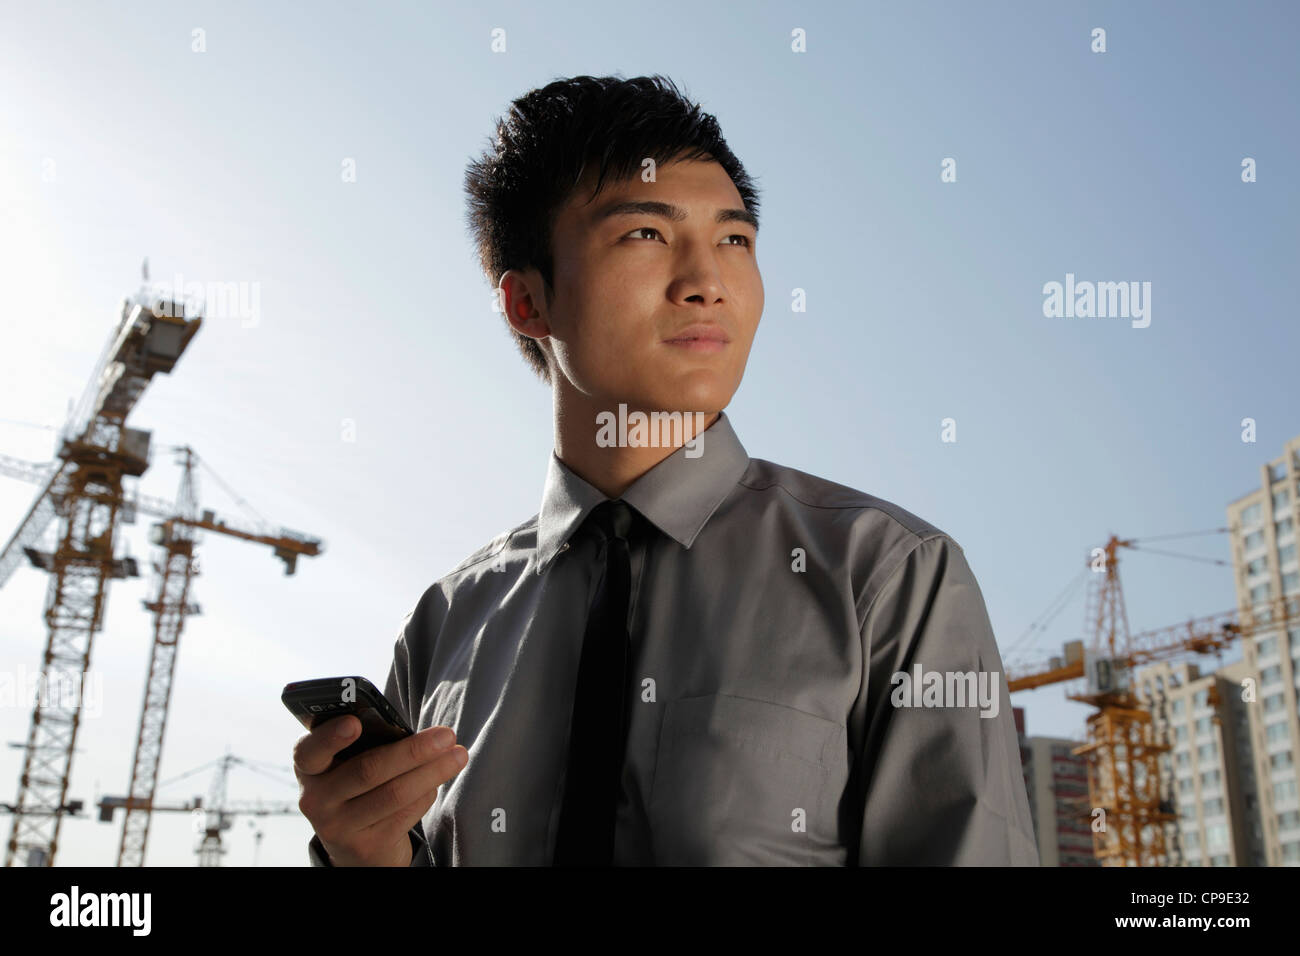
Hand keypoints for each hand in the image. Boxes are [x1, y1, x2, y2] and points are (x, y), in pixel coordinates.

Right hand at [293, 715, 466, 865]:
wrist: (354, 843)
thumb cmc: (357, 785)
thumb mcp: (347, 763)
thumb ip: (366, 745)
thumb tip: (412, 732)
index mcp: (308, 767)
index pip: (309, 751)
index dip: (331, 737)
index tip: (356, 723)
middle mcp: (317, 799)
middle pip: (369, 770)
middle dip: (414, 750)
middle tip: (446, 735)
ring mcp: (339, 827)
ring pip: (394, 793)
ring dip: (432, 772)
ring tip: (458, 755)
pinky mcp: (366, 846)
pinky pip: (405, 813)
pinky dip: (426, 793)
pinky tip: (437, 781)